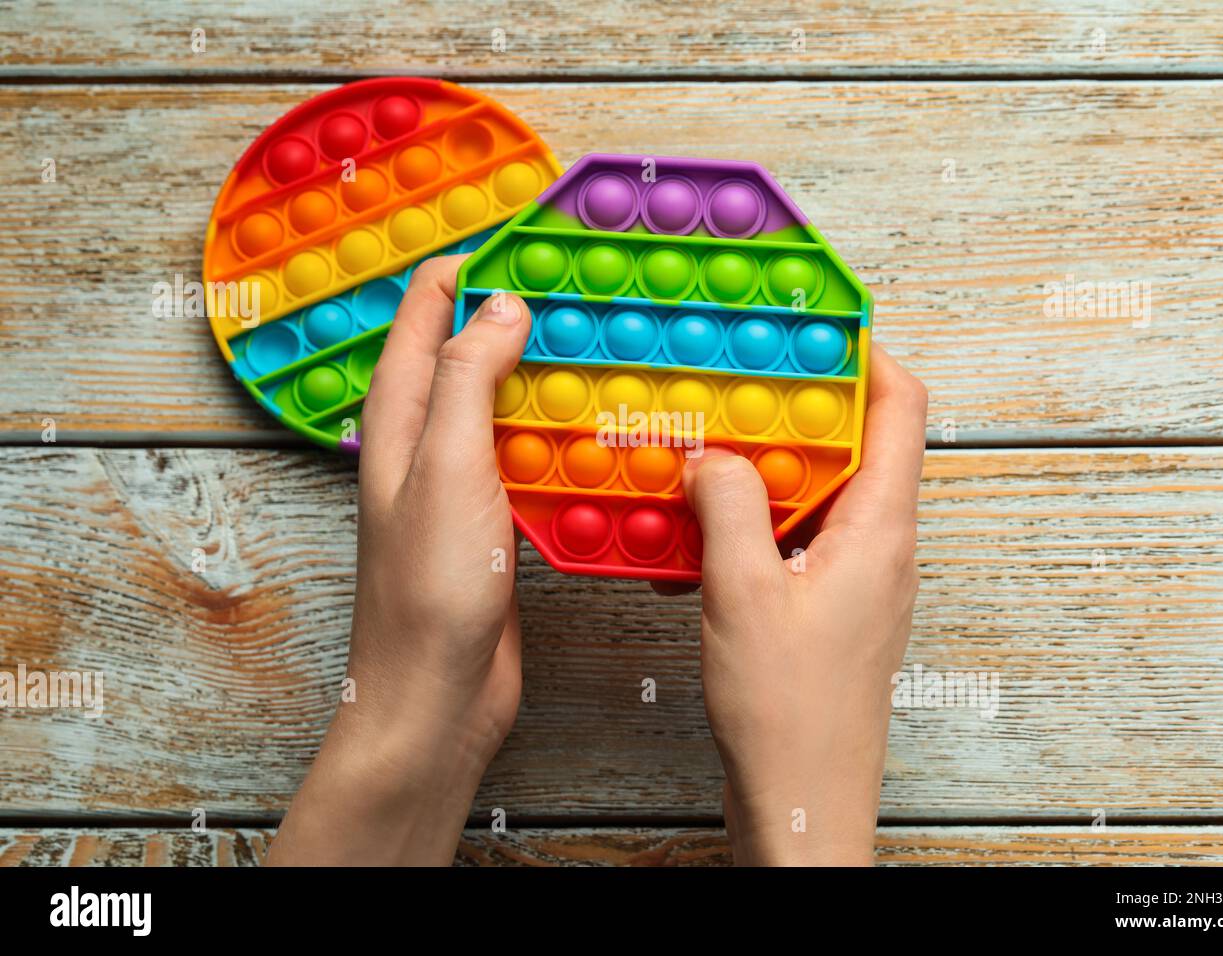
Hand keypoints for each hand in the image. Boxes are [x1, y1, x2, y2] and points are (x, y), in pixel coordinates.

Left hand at [269, 255, 532, 864]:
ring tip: (582, 342)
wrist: (435, 697)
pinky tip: (587, 432)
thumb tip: (498, 306)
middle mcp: (422, 449)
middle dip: (498, 314)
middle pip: (455, 357)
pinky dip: (549, 434)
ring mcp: (455, 489)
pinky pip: (518, 459)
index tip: (505, 238)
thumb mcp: (446, 471)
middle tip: (557, 281)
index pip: (421, 319)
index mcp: (397, 424)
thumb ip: (466, 382)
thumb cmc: (429, 592)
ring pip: (492, 407)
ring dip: (529, 373)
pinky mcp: (489, 526)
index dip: (457, 274)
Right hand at [675, 343, 926, 865]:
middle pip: (857, 443)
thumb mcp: (743, 593)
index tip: (818, 323)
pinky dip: (755, 519)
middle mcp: (882, 548)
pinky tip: (700, 528)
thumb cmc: (790, 713)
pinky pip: (798, 538)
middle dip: (797, 405)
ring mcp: (859, 579)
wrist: (804, 801)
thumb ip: (728, 506)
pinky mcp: (831, 608)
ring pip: (820, 491)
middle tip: (738, 381)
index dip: (867, 356)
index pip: (902, 411)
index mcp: (881, 530)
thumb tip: (713, 452)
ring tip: (709, 448)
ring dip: (767, 465)